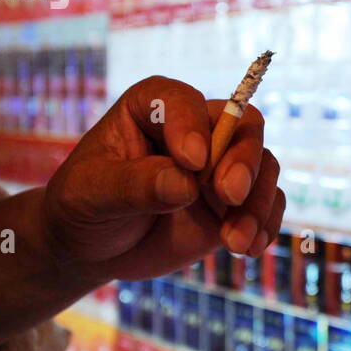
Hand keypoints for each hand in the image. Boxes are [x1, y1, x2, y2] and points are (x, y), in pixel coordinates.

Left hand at [40, 75, 284, 281]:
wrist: (91, 247)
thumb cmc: (83, 207)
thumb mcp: (92, 195)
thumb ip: (136, 186)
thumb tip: (185, 184)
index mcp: (153, 109)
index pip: (184, 103)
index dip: (193, 126)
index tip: (192, 162)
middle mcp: (196, 130)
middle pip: (243, 127)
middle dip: (243, 161)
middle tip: (229, 196)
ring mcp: (219, 165)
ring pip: (263, 165)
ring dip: (257, 202)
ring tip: (235, 242)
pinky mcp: (234, 201)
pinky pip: (267, 202)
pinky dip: (265, 224)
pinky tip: (249, 248)